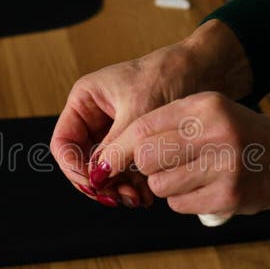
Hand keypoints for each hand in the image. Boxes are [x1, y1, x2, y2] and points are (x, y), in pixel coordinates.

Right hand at [51, 20, 253, 207]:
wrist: (205, 69)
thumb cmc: (168, 76)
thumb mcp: (138, 112)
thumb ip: (115, 147)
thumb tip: (97, 178)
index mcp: (85, 101)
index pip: (63, 143)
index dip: (74, 168)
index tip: (95, 185)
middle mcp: (95, 118)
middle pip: (82, 162)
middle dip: (99, 183)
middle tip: (120, 198)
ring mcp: (115, 132)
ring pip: (105, 171)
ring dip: (117, 189)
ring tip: (139, 198)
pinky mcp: (135, 144)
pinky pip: (125, 171)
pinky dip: (133, 185)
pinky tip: (147, 194)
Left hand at [90, 92, 269, 216]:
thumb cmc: (239, 135)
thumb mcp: (208, 114)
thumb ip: (167, 125)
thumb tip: (114, 152)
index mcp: (205, 105)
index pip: (143, 127)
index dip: (118, 148)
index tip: (104, 161)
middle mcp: (215, 132)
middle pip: (147, 156)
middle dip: (142, 167)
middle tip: (154, 168)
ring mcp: (224, 165)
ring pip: (159, 184)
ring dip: (164, 184)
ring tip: (189, 175)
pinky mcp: (229, 196)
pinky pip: (179, 204)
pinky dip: (182, 200)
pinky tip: (203, 188)